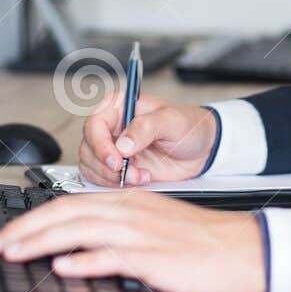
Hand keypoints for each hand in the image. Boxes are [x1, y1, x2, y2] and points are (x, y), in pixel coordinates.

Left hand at [0, 190, 266, 291]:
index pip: (69, 204)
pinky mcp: (155, 255)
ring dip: (42, 242)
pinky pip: (113, 255)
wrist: (243, 249)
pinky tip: (64, 267)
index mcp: (128, 202)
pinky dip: (85, 261)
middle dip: (26, 228)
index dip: (33, 218)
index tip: (8, 233)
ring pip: (80, 230)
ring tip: (15, 253)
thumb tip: (77, 250)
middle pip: (66, 213)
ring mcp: (142, 232)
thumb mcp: (154, 228)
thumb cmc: (201, 244)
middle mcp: (130, 211)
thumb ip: (118, 233)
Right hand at [78, 91, 216, 186]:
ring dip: (113, 177)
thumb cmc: (187, 126)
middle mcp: (112, 127)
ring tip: (140, 177)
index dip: (100, 144)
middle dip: (107, 165)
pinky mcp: (119, 168)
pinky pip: (101, 178)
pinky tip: (139, 180)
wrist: (202, 149)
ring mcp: (113, 149)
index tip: (116, 160)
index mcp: (119, 106)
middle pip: (88, 147)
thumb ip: (146, 127)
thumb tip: (123, 144)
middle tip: (130, 172)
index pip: (94, 124)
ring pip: (91, 165)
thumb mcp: (171, 121)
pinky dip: (115, 185)